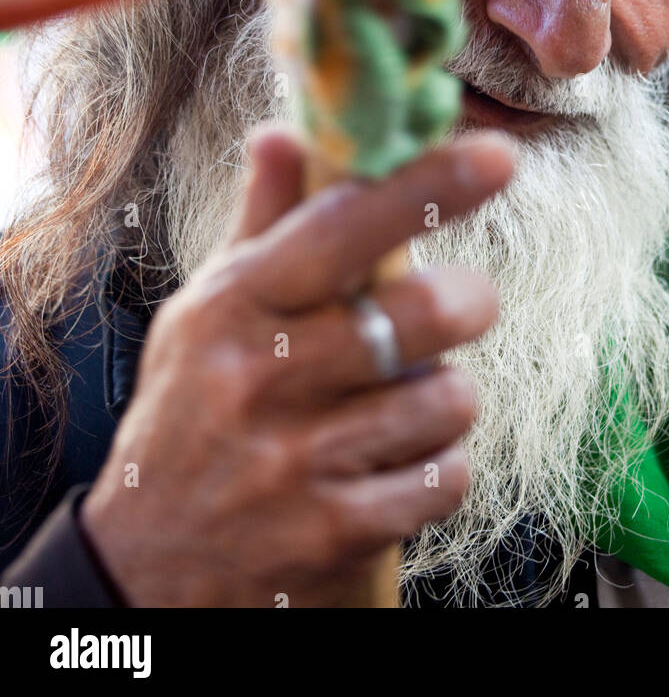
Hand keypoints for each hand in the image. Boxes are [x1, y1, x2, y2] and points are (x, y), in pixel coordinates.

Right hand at [80, 127, 513, 606]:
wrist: (143, 565)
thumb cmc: (188, 414)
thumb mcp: (206, 312)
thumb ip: (260, 223)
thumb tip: (284, 131)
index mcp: (236, 304)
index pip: (342, 225)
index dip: (428, 184)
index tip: (497, 155)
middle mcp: (263, 375)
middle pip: (419, 315)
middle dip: (467, 300)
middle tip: (462, 301)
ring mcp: (297, 460)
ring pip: (447, 400)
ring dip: (447, 395)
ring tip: (407, 399)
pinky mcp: (333, 532)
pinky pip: (444, 479)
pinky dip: (442, 468)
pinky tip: (400, 462)